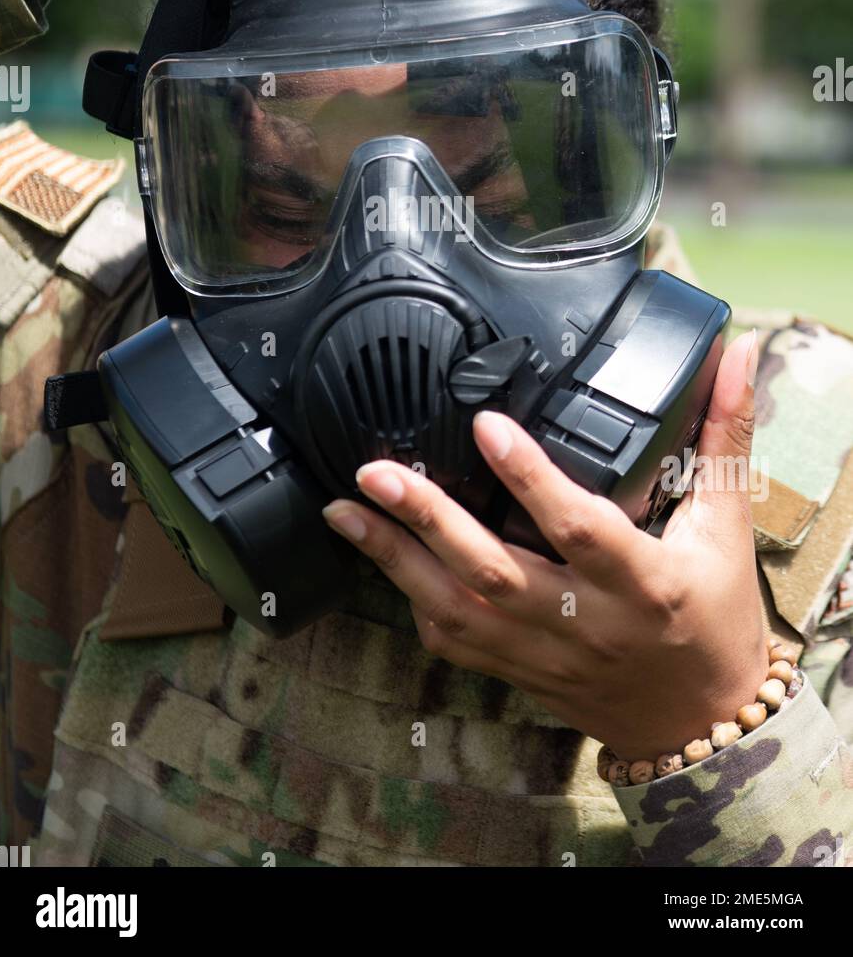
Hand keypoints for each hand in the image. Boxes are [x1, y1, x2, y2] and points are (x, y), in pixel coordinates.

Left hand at [323, 331, 767, 761]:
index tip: (486, 424)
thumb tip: (736, 357)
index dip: (530, 478)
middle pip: (493, 571)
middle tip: (374, 472)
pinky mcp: (519, 673)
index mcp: (642, 583)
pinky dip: (413, 600)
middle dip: (426, 520)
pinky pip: (455, 643)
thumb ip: (724, 438)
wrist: (702, 724)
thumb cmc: (714, 618)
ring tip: (346, 511)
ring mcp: (544, 655)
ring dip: (395, 560)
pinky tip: (382, 559)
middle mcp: (585, 622)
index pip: (579, 527)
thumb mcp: (727, 527)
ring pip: (458, 611)